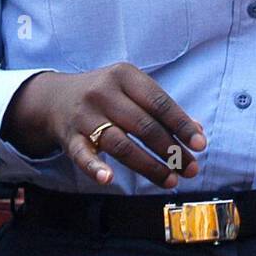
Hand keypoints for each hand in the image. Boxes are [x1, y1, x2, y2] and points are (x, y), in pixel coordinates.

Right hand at [2, 63, 207, 187]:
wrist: (55, 98)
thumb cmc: (107, 95)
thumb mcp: (133, 91)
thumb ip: (163, 109)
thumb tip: (198, 132)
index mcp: (125, 76)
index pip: (160, 103)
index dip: (182, 125)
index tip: (200, 145)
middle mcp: (104, 92)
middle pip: (143, 125)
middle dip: (171, 150)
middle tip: (190, 169)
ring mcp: (85, 115)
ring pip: (120, 143)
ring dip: (148, 165)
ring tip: (170, 180)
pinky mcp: (69, 136)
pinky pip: (83, 154)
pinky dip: (95, 167)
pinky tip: (109, 179)